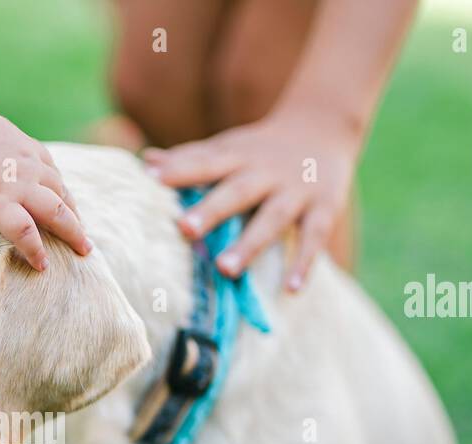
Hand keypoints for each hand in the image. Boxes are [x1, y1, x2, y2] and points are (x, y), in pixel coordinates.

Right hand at [0, 103, 91, 270]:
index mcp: (18, 143)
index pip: (49, 168)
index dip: (60, 188)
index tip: (65, 203)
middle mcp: (24, 163)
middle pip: (60, 190)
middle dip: (74, 212)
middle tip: (81, 233)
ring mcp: (13, 185)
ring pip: (56, 211)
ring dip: (73, 232)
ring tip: (83, 251)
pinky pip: (26, 233)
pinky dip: (36, 250)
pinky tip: (41, 265)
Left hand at [144, 106, 361, 289]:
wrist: (323, 124)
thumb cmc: (260, 148)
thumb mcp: (229, 147)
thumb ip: (191, 158)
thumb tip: (146, 162)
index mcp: (237, 156)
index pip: (206, 161)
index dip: (180, 170)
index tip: (151, 181)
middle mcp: (266, 172)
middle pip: (237, 191)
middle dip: (212, 210)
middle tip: (184, 230)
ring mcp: (296, 190)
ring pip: (272, 218)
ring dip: (250, 244)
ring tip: (225, 270)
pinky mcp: (324, 208)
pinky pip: (314, 238)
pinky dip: (304, 263)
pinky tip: (291, 290)